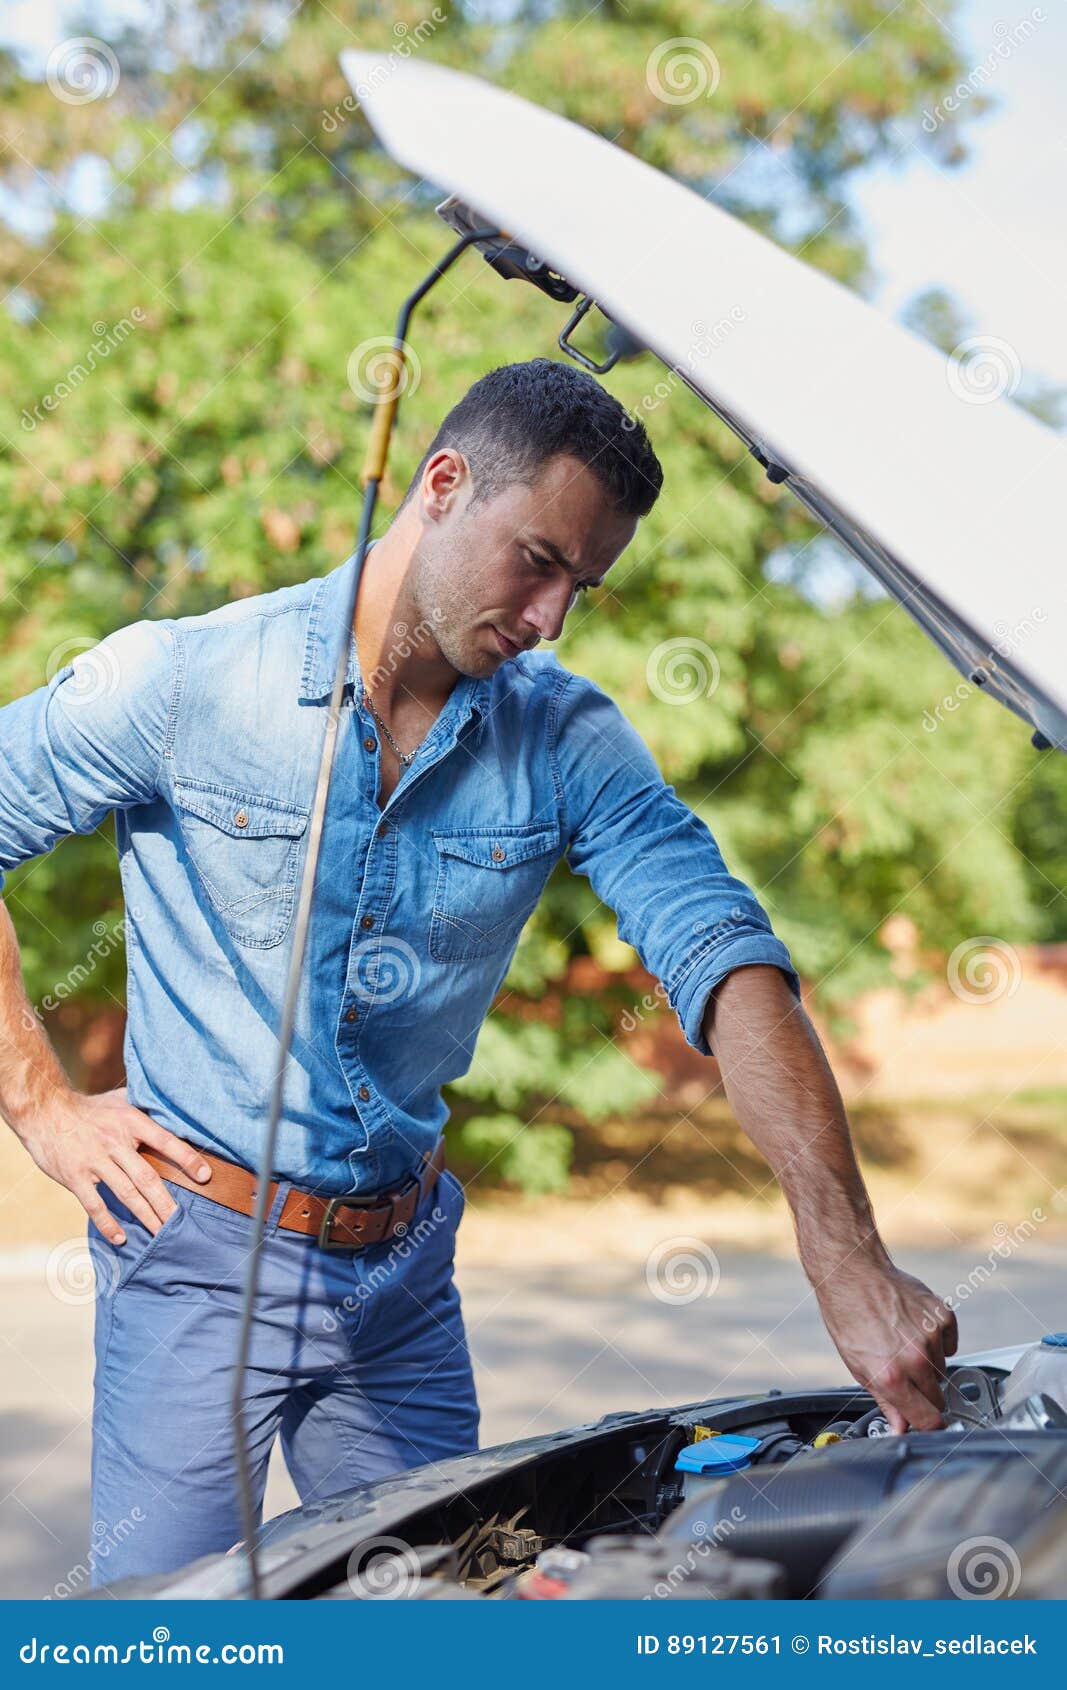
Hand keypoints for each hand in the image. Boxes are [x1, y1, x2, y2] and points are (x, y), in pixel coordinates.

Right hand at [19, 1084, 211, 1245]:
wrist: (45, 1110)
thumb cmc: (89, 1108)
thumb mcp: (120, 1099)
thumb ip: (145, 1106)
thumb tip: (174, 1109)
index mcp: (130, 1121)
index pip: (165, 1141)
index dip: (186, 1158)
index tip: (205, 1176)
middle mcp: (115, 1141)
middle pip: (147, 1177)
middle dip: (167, 1202)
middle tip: (182, 1223)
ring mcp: (94, 1160)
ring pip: (126, 1193)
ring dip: (146, 1215)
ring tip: (161, 1233)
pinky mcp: (75, 1176)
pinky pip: (95, 1204)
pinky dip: (108, 1223)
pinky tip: (121, 1238)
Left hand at [814, 1259, 958, 1430]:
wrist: (852, 1275)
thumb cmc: (848, 1317)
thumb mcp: (858, 1367)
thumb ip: (885, 1401)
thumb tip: (901, 1428)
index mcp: (891, 1376)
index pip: (928, 1420)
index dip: (927, 1425)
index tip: (926, 1423)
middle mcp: (915, 1359)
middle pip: (938, 1397)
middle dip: (924, 1394)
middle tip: (904, 1375)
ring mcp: (931, 1336)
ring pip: (942, 1369)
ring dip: (928, 1365)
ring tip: (902, 1344)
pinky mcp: (942, 1316)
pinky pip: (950, 1343)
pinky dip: (938, 1341)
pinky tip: (916, 1330)